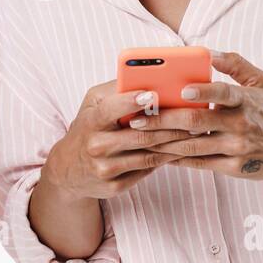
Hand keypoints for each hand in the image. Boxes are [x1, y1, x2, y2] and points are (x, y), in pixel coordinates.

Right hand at [39, 79, 194, 201]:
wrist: (68, 169)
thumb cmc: (87, 127)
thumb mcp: (92, 105)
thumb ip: (115, 90)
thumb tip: (146, 76)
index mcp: (90, 121)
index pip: (110, 110)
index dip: (130, 101)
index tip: (152, 94)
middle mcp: (95, 146)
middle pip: (139, 135)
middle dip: (169, 126)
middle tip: (193, 117)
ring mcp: (104, 169)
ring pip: (148, 155)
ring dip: (174, 144)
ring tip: (194, 133)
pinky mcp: (114, 186)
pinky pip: (146, 171)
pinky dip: (165, 160)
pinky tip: (180, 150)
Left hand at [137, 51, 262, 179]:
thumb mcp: (259, 82)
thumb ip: (234, 63)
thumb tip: (208, 51)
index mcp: (246, 100)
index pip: (223, 93)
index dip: (203, 91)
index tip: (181, 88)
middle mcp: (241, 125)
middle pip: (196, 122)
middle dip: (163, 120)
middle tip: (137, 118)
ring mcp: (237, 148)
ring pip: (192, 145)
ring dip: (162, 141)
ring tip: (138, 135)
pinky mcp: (233, 168)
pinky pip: (199, 163)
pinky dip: (176, 158)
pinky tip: (156, 152)